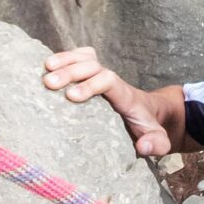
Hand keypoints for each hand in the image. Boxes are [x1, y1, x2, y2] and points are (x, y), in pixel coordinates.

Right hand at [42, 47, 172, 157]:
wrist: (147, 111)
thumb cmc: (147, 128)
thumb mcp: (158, 140)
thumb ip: (156, 144)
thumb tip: (143, 146)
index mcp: (125, 95)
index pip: (108, 81)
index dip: (90, 85)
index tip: (71, 97)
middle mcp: (112, 80)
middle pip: (93, 65)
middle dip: (71, 72)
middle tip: (49, 83)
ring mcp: (101, 74)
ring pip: (85, 57)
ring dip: (65, 60)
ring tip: (45, 69)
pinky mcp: (91, 74)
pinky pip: (79, 57)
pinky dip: (65, 57)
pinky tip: (47, 65)